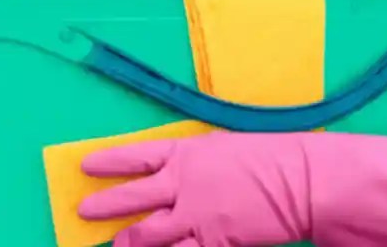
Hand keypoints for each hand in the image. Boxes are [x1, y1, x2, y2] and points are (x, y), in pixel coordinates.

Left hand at [79, 130, 309, 246]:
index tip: (87, 166)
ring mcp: (195, 217)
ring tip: (117, 244)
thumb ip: (196, 162)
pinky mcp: (212, 243)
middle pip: (132, 199)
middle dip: (104, 206)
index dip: (109, 162)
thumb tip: (173, 175)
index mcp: (187, 153)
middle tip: (84, 212)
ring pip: (147, 235)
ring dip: (129, 241)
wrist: (301, 182)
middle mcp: (183, 185)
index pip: (136, 157)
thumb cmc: (270, 157)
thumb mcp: (226, 148)